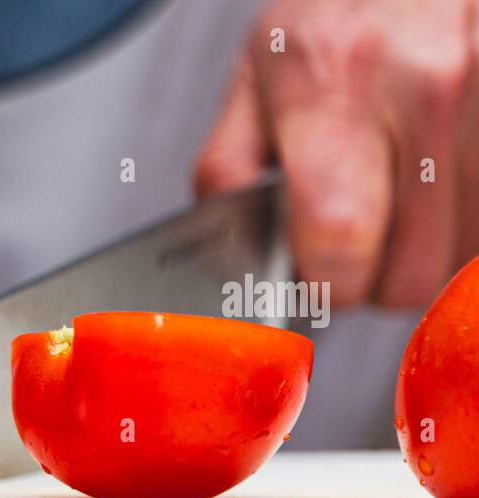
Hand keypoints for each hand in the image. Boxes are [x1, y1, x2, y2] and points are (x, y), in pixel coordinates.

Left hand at [196, 0, 475, 306]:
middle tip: (359, 245)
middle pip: (411, 272)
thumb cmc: (330, 27)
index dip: (327, 284)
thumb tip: (236, 257)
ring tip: (398, 205)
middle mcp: (423, 88)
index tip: (319, 277)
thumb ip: (228, 172)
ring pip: (461, 256)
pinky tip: (435, 192)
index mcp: (331, 89)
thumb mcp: (254, 81)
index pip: (338, 238)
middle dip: (378, 279)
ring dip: (427, 252)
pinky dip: (462, 224)